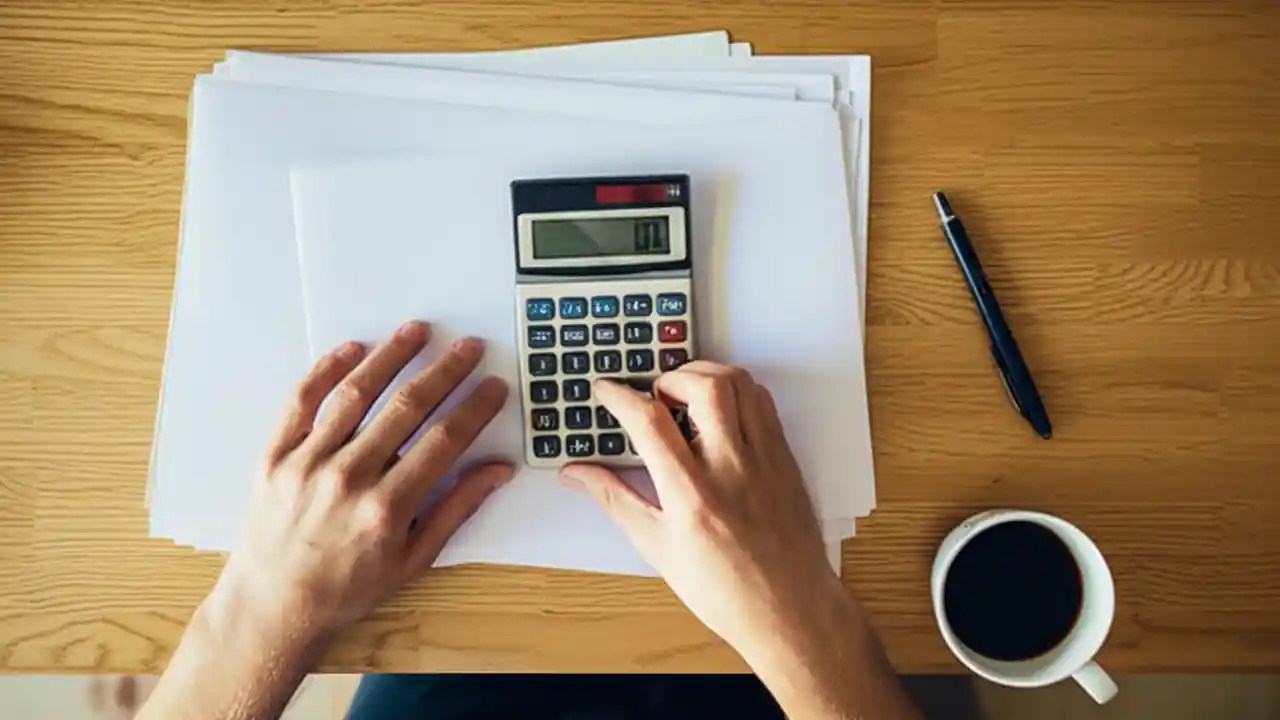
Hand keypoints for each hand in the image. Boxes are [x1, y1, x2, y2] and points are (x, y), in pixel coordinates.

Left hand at [214, 320, 510, 639]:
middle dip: (444, 372)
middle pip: (406, 408)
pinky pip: (301, 401)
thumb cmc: (347, 588)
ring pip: (355, 395)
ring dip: (390, 357)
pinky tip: (353, 349)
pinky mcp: (274, 456)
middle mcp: (348, 478)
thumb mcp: (413, 560)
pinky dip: (325, 371)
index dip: (475, 408)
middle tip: (468, 347)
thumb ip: (456, 509)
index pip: (444, 440)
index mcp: (387, 508)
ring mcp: (307, 463)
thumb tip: (498, 470)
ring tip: (417, 330)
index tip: (494, 385)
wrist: (272, 606)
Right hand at [559, 362, 843, 663]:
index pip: (650, 422)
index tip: (606, 390)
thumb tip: (577, 474)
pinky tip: (721, 414)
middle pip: (703, 387)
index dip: (620, 396)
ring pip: (740, 384)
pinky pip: (764, 403)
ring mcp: (765, 459)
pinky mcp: (786, 458)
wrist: (790, 611)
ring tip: (686, 398)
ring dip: (706, 376)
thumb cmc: (725, 590)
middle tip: (655, 397)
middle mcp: (731, 468)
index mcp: (691, 494)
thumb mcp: (657, 548)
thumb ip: (616, 500)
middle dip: (670, 377)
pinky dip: (738, 392)